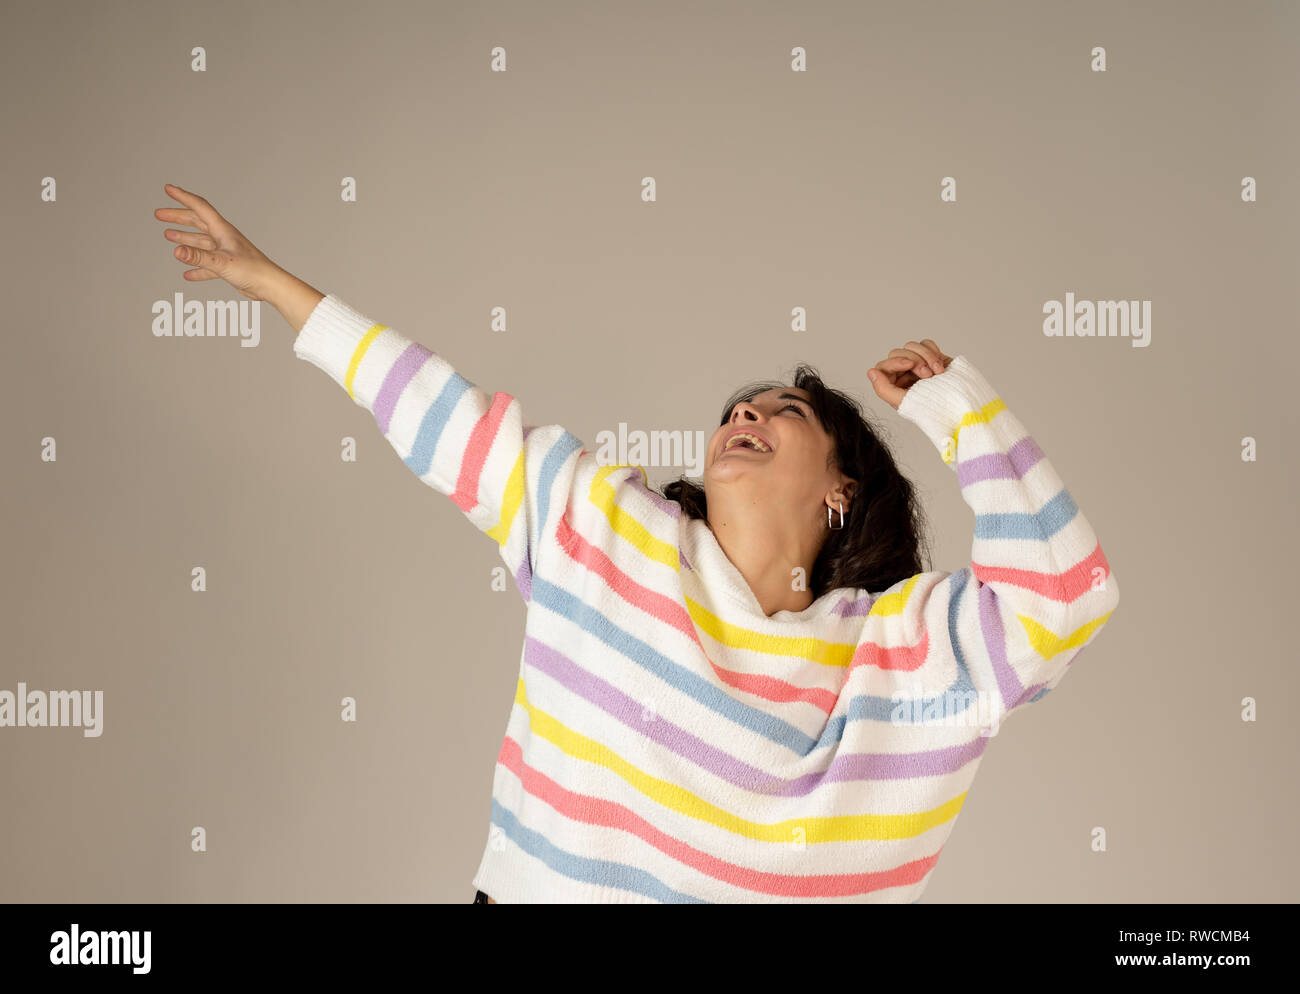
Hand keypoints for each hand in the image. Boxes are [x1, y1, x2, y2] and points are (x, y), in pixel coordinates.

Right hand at [153, 184, 280, 300]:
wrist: (270, 285)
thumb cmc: (252, 270)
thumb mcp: (221, 262)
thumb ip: (198, 257)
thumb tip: (177, 251)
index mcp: (222, 230)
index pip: (200, 207)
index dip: (183, 197)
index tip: (168, 189)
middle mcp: (223, 238)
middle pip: (197, 222)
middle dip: (178, 217)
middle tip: (160, 215)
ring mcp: (226, 251)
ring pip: (201, 242)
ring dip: (185, 237)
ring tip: (169, 236)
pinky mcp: (228, 266)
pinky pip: (208, 265)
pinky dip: (197, 267)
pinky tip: (187, 273)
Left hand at [867, 339, 953, 410]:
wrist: (961, 403)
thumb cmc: (934, 407)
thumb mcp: (905, 402)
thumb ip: (883, 389)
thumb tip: (871, 372)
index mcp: (894, 386)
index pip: (883, 367)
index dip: (895, 362)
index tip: (909, 365)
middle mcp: (904, 374)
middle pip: (897, 353)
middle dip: (914, 360)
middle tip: (928, 375)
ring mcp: (918, 364)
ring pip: (911, 346)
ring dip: (926, 356)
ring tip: (938, 372)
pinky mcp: (932, 357)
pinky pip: (925, 344)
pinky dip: (933, 351)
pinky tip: (942, 366)